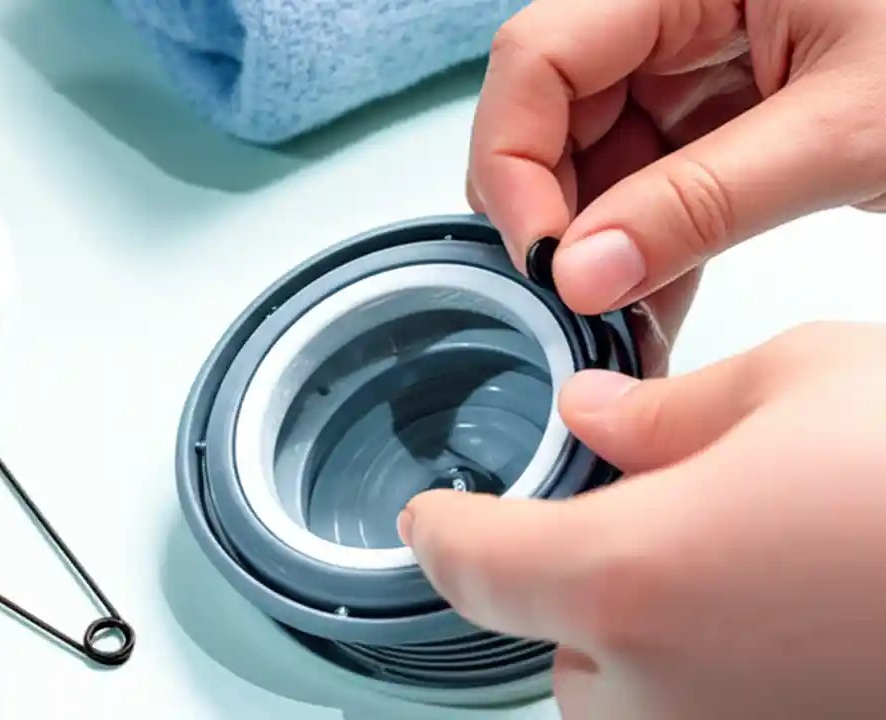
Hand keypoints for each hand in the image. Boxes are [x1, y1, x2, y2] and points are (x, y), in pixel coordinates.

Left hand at [398, 321, 885, 718]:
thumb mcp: (804, 386)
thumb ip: (669, 412)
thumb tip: (598, 416)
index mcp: (632, 582)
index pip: (476, 567)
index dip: (442, 536)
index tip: (426, 520)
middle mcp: (666, 697)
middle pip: (560, 642)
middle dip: (588, 579)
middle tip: (671, 514)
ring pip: (639, 692)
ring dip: (660, 633)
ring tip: (756, 559)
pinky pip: (714, 710)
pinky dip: (728, 668)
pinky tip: (796, 605)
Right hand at [467, 0, 885, 374]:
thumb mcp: (849, 129)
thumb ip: (701, 202)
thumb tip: (580, 276)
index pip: (539, 57)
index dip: (515, 161)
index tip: (544, 261)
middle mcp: (672, 2)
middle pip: (553, 108)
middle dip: (555, 213)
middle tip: (576, 304)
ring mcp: (692, 51)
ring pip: (593, 151)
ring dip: (600, 243)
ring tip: (622, 325)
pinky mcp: (719, 99)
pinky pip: (649, 172)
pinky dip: (647, 241)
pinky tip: (653, 305)